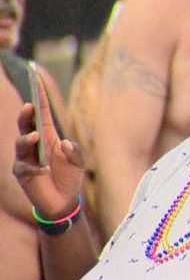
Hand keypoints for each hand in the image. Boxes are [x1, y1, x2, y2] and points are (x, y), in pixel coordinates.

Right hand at [12, 78, 84, 217]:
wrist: (64, 200)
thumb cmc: (70, 176)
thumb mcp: (78, 162)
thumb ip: (74, 151)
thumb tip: (63, 143)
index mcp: (49, 136)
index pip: (42, 113)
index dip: (39, 96)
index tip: (36, 79)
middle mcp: (35, 144)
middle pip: (26, 124)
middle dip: (26, 115)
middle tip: (29, 107)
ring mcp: (26, 158)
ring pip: (21, 144)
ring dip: (27, 139)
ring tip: (35, 137)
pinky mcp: (23, 174)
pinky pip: (24, 168)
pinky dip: (34, 168)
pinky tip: (43, 170)